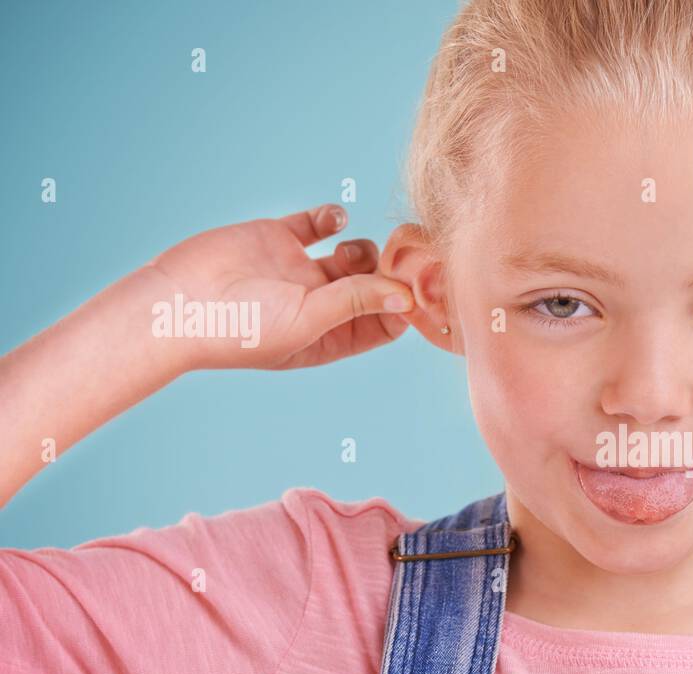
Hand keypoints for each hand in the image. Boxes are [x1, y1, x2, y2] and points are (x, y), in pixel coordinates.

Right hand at [141, 203, 415, 371]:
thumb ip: (357, 302)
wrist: (177, 301)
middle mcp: (320, 305)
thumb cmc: (240, 328)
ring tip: (350, 253)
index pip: (385, 323)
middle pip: (376, 286)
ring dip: (364, 249)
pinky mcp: (278, 239)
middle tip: (401, 258)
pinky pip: (318, 224)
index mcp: (331, 337)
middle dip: (391, 273)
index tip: (416, 288)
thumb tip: (407, 296)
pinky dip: (334, 218)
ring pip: (354, 255)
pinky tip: (333, 221)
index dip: (404, 306)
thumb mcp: (307, 320)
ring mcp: (300, 270)